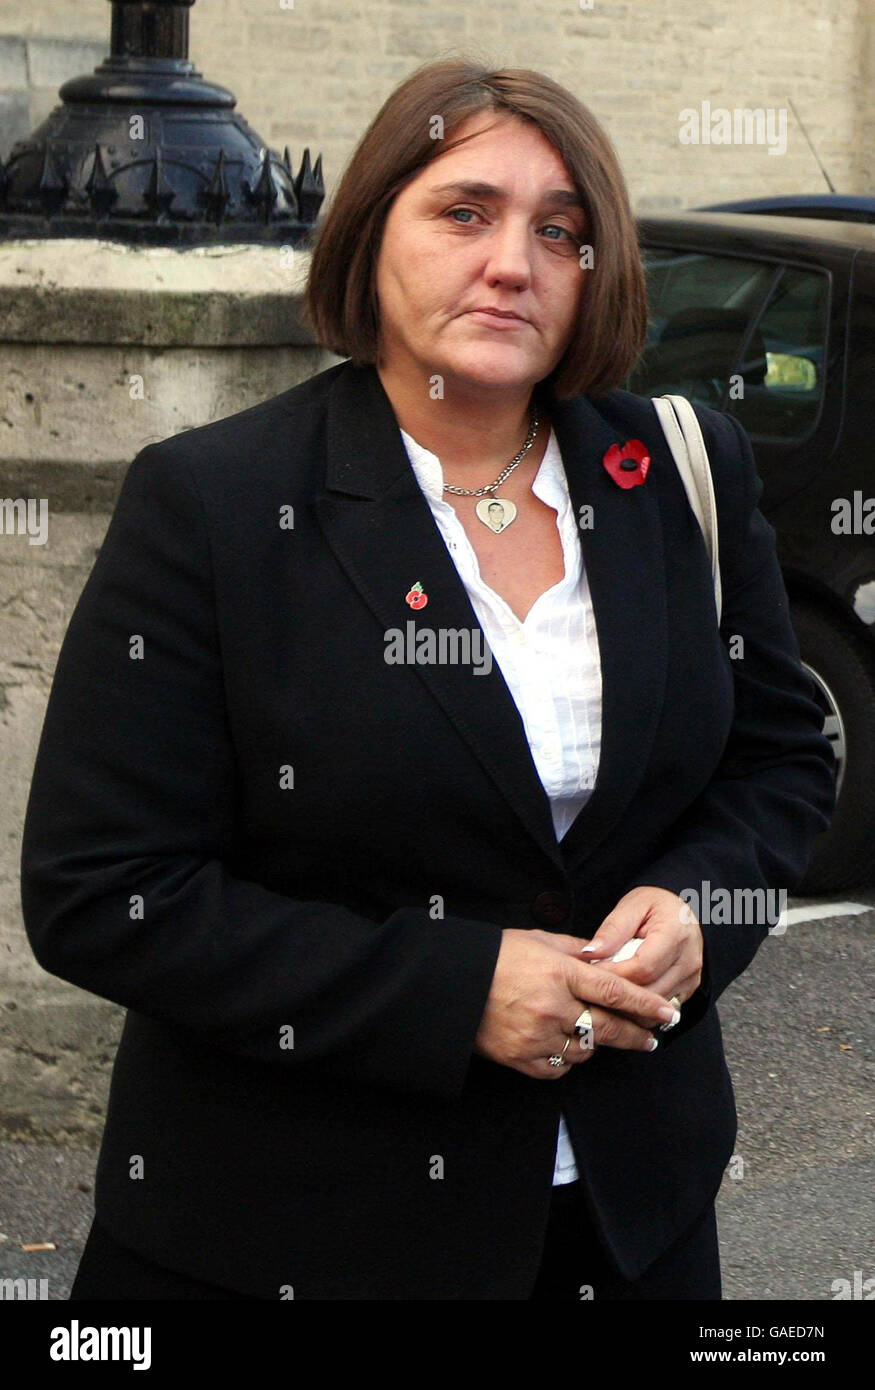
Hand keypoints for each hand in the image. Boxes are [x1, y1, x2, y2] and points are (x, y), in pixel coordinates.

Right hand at [473, 928, 679, 1079]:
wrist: (451, 984)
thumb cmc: (495, 956)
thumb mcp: (537, 940)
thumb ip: (576, 950)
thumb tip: (608, 956)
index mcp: (559, 973)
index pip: (615, 992)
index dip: (645, 1005)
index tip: (666, 1014)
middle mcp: (552, 1007)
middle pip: (608, 1028)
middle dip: (635, 1035)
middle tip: (652, 1038)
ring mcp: (537, 1036)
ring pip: (585, 1050)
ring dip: (595, 1044)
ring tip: (594, 1034)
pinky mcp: (521, 1059)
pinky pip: (559, 1068)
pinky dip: (567, 1059)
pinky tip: (566, 1046)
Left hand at [581, 886, 703, 1013]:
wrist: (682, 912)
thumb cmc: (656, 906)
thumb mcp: (632, 905)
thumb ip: (612, 929)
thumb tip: (590, 953)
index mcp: (675, 934)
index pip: (643, 967)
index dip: (614, 974)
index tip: (591, 973)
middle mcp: (688, 961)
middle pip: (649, 993)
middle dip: (617, 996)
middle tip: (591, 991)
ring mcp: (690, 980)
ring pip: (654, 1010)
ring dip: (626, 1008)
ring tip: (602, 998)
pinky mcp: (687, 992)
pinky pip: (660, 1014)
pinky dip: (638, 1012)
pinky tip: (619, 1004)